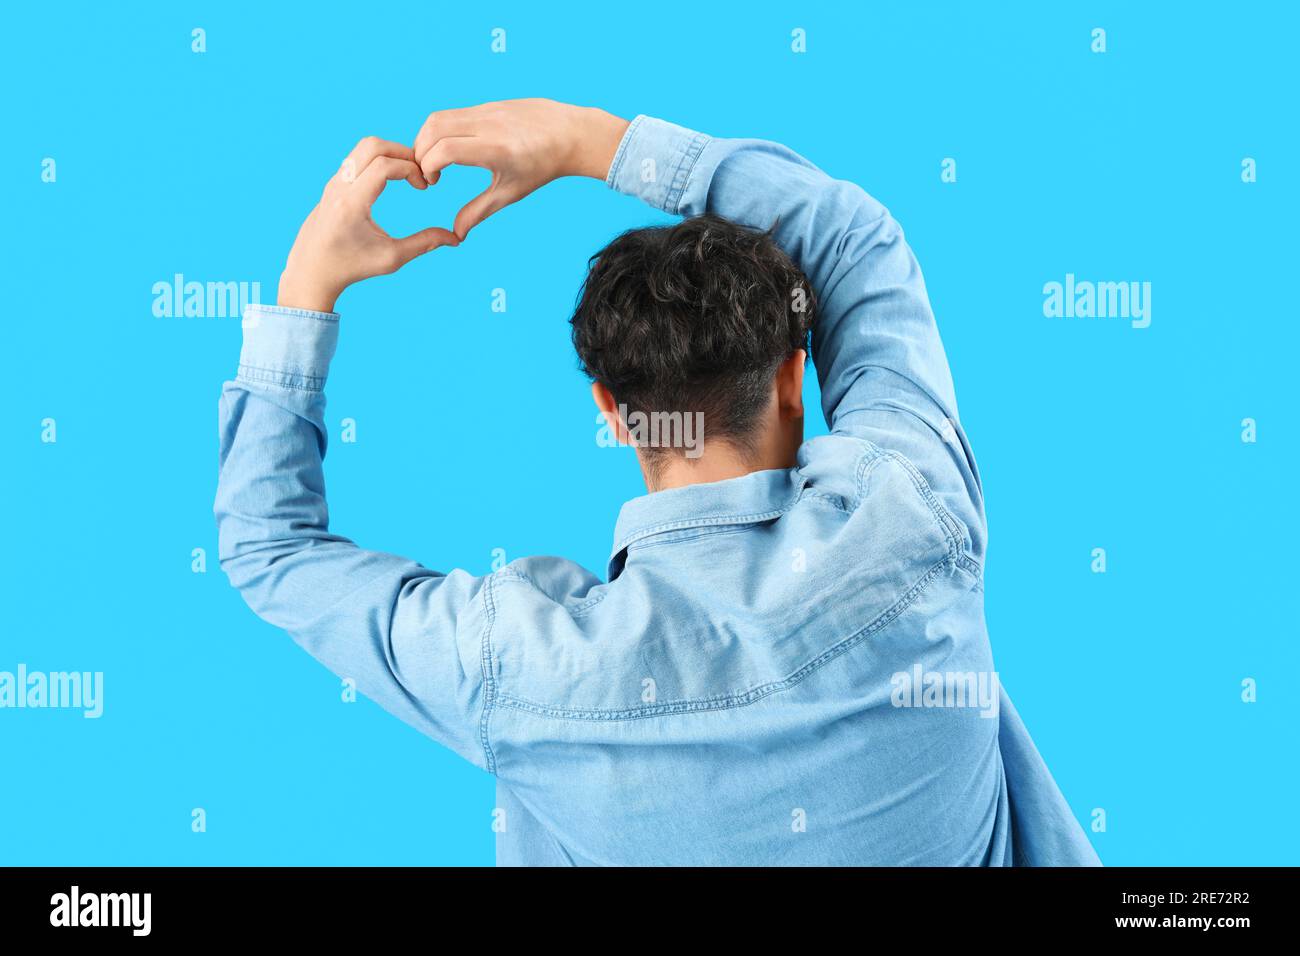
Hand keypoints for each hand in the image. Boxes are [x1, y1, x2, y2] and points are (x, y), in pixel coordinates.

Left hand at [278, 137, 459, 312]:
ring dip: (390, 153)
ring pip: (363, 147)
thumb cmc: (352, 267)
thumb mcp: (391, 259)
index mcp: (351, 204)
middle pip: (372, 145)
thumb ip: (423, 244)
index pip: (384, 166)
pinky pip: (357, 157)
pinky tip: (392, 179)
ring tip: (408, 174)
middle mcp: (339, 187)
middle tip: (419, 171)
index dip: (411, 169)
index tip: (424, 186)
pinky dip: (379, 159)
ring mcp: (333, 182)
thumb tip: (454, 238)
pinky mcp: (333, 183)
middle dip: (402, 152)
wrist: (311, 270)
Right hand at [413, 98, 628, 239]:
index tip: (433, 183)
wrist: (570, 134)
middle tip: (427, 173)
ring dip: (426, 139)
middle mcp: (489, 124)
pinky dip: (441, 130)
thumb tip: (456, 234)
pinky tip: (450, 148)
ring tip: (434, 161)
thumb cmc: (542, 167)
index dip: (428, 166)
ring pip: (439, 116)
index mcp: (495, 149)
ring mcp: (487, 109)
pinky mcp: (488, 103)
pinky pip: (454, 113)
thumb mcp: (511, 192)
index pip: (445, 150)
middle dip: (420, 151)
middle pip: (434, 128)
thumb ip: (479, 211)